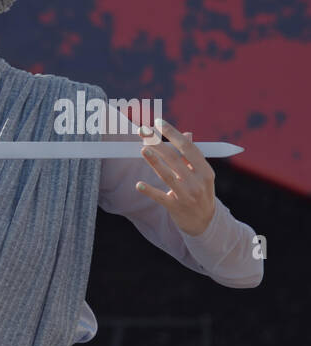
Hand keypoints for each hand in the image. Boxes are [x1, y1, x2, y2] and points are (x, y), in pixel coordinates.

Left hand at [134, 117, 215, 235]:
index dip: (173, 134)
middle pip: (175, 159)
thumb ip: (191, 157)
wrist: (204, 223)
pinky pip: (160, 197)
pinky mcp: (175, 207)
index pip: (188, 148)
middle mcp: (197, 181)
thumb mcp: (201, 175)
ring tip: (142, 149)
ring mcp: (187, 195)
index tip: (159, 123)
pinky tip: (138, 185)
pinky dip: (149, 191)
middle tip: (143, 132)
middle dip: (158, 143)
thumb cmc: (200, 193)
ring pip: (167, 176)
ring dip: (154, 162)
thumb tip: (187, 134)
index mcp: (205, 170)